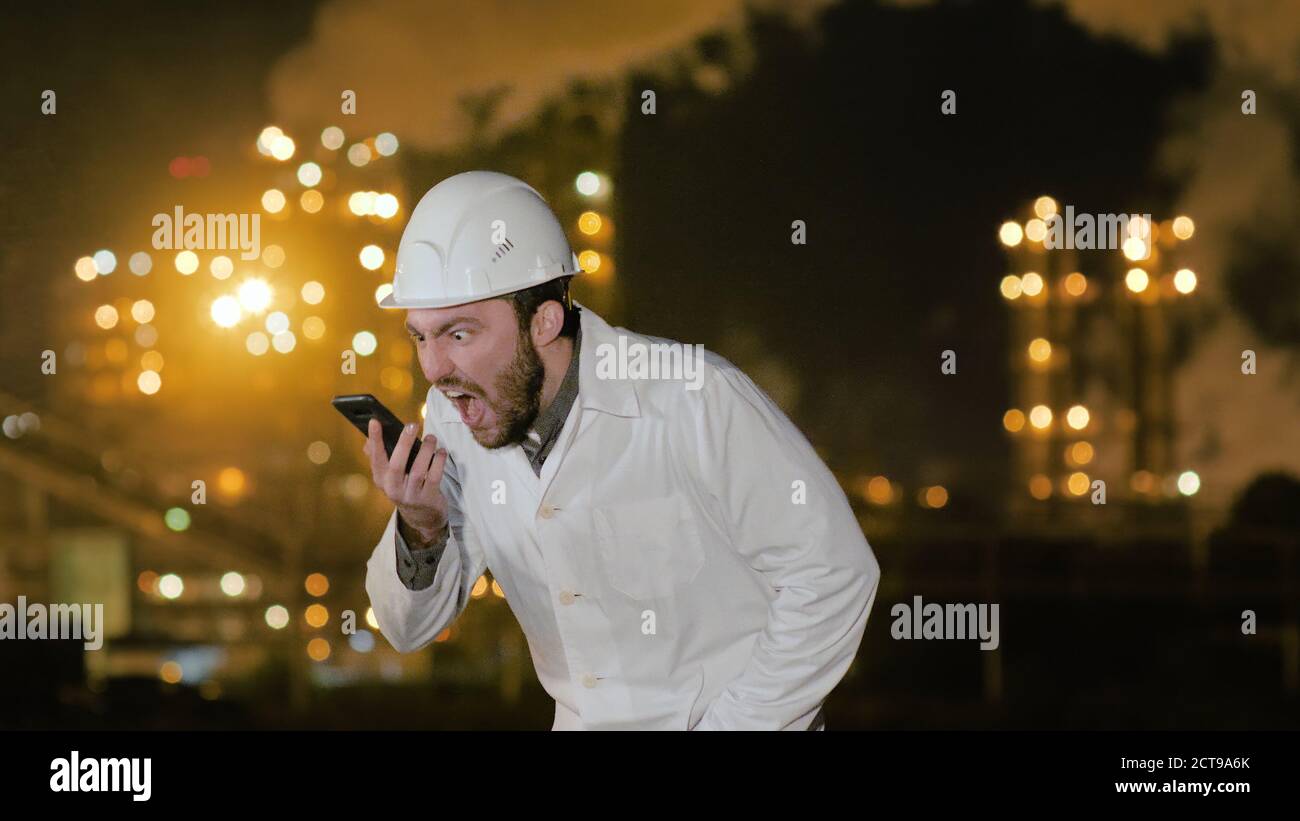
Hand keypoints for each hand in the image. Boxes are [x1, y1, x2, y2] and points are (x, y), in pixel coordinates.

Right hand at [365, 419, 448, 545]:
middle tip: (412, 425)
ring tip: (431, 437)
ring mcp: (410, 495)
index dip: (374, 440)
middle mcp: (393, 488)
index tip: (374, 421)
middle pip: (397, 464)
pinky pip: (434, 477)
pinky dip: (438, 462)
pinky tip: (441, 452)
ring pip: (418, 470)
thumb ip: (380, 458)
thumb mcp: (390, 476)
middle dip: (404, 443)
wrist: (422, 516)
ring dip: (426, 450)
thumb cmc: (405, 486)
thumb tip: (367, 442)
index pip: (375, 458)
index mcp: (381, 479)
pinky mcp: (427, 498)